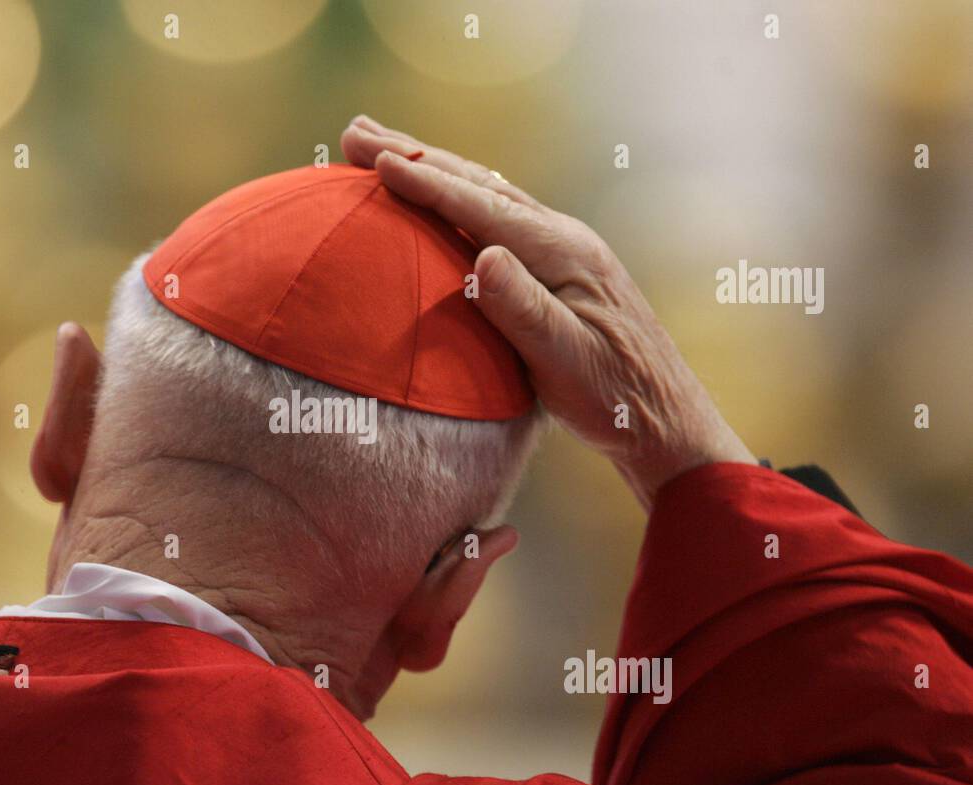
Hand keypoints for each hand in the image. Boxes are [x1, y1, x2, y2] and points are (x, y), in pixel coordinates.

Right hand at [341, 115, 756, 509]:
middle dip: (412, 156)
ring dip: (430, 168)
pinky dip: (454, 197)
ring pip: (485, 193)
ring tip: (382, 151)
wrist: (664, 418)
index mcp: (562, 253)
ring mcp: (562, 250)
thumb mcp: (566, 360)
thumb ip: (523, 309)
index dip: (423, 182)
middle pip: (477, 184)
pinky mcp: (557, 270)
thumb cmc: (614, 399)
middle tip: (355, 132)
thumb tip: (482, 257)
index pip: (479, 207)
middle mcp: (562, 238)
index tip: (372, 161)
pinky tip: (437, 197)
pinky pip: (494, 216)